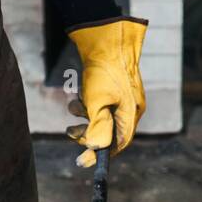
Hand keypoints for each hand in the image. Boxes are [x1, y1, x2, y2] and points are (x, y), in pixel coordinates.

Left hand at [66, 17, 147, 167]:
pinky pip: (101, 103)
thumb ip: (97, 128)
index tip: (81, 161)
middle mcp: (131, 107)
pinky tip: (78, 94)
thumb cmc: (103, 73)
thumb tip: (97, 148)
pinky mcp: (114, 87)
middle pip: (109, 131)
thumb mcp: (97, 103)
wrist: (105, 39)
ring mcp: (124, 96)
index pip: (118, 143)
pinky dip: (88, 103)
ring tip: (73, 107)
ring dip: (85, 116)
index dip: (100, 154)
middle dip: (88, 133)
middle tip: (70, 133)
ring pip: (102, 116)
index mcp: (131, 113)